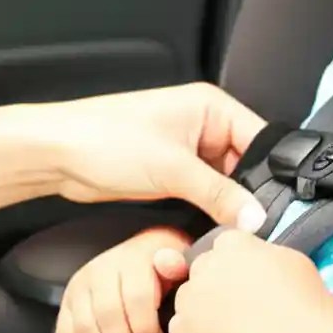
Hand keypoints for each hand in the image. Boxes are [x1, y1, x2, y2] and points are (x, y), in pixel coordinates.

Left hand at [20, 83, 268, 230]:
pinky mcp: (171, 172)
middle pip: (246, 164)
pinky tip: (209, 225)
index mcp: (211, 107)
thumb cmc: (104, 139)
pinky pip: (203, 193)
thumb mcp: (173, 169)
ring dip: (225, 204)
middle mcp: (203, 125)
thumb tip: (254, 216)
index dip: (272, 173)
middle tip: (252, 223)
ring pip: (225, 183)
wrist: (57, 154)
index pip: (261, 139)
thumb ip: (220, 195)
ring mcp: (186, 150)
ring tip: (228, 225)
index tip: (275, 206)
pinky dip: (208, 209)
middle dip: (247, 193)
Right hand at [56, 227, 191, 332]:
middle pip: (108, 317)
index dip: (147, 328)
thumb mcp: (177, 264)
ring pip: (85, 329)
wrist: (141, 255)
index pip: (136, 298)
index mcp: (131, 260)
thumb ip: (178, 266)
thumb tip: (171, 265)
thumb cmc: (162, 270)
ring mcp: (79, 288)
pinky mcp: (66, 305)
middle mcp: (100, 271)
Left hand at [169, 230, 331, 332]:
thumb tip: (257, 262)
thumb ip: (262, 254)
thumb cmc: (303, 297)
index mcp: (231, 242)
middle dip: (214, 286)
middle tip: (239, 307)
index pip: (223, 248)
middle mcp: (205, 263)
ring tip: (233, 330)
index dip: (234, 267)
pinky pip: (182, 330)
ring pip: (188, 300)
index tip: (246, 282)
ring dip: (203, 312)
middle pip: (201, 271)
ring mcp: (190, 295)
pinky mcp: (183, 327)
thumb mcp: (288, 258)